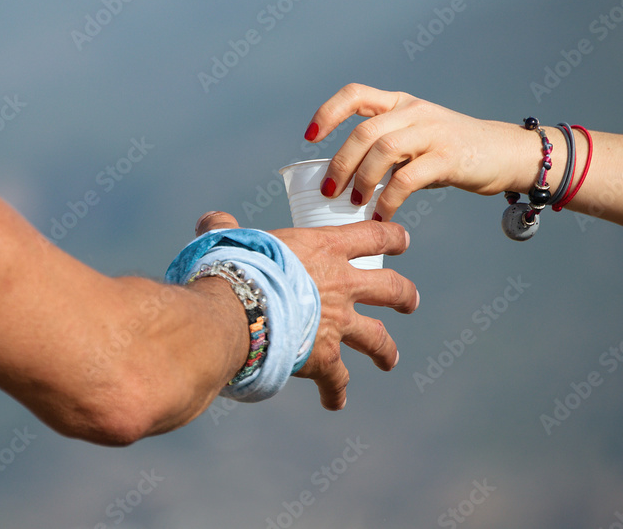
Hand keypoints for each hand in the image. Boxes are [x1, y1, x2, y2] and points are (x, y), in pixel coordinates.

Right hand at [195, 211, 419, 410]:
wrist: (237, 308)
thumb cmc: (234, 266)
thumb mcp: (231, 239)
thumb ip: (225, 229)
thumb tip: (213, 220)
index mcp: (324, 249)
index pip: (372, 237)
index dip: (392, 237)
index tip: (403, 240)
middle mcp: (341, 285)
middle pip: (390, 289)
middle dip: (403, 295)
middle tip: (409, 302)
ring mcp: (337, 324)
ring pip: (376, 338)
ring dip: (385, 350)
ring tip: (389, 360)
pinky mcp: (323, 358)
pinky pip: (336, 380)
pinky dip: (335, 392)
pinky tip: (334, 402)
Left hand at [304, 83, 535, 220]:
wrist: (506, 154)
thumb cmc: (452, 151)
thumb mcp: (416, 138)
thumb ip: (385, 148)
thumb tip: (344, 177)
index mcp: (400, 103)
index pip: (355, 94)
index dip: (328, 113)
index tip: (310, 137)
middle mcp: (414, 111)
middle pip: (364, 132)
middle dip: (340, 163)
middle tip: (329, 191)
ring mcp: (432, 132)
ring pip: (383, 151)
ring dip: (362, 180)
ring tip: (355, 203)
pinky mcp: (448, 157)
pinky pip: (407, 178)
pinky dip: (389, 200)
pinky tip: (381, 216)